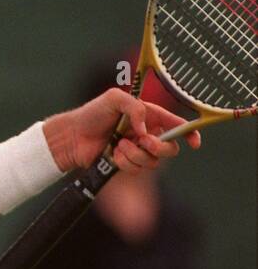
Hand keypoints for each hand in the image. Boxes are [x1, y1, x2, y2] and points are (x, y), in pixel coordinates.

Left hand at [44, 88, 200, 172]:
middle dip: (158, 147)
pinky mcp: (127, 164)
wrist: (73, 136)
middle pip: (170, 149)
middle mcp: (147, 134)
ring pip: (152, 161)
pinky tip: (112, 153)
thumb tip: (145, 130)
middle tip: (142, 140)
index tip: (195, 143)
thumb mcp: (114, 98)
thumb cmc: (92, 113)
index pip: (177, 125)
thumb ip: (135, 108)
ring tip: (119, 145)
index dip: (190, 134)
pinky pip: (137, 169)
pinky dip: (125, 162)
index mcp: (149, 116)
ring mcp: (137, 150)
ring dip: (135, 154)